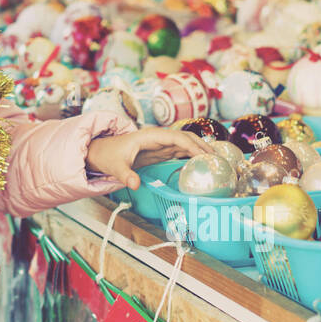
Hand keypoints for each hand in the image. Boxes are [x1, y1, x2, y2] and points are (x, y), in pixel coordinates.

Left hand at [86, 127, 214, 188]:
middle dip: (203, 146)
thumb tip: (134, 185)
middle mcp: (158, 137)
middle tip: (219, 159)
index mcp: (150, 136)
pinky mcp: (161, 151)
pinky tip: (203, 164)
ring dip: (201, 150)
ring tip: (216, 162)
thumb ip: (125, 175)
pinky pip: (181, 151)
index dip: (192, 145)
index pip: (176, 137)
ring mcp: (161, 144)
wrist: (101, 151)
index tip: (205, 155)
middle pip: (186, 138)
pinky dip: (193, 155)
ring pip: (186, 143)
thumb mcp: (115, 167)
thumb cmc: (109, 155)